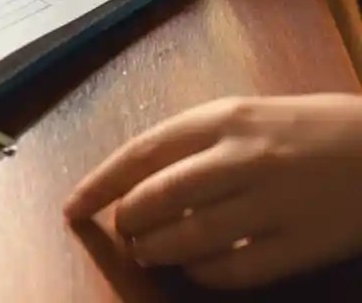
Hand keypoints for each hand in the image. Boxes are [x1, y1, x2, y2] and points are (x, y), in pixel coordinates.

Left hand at [66, 95, 361, 289]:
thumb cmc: (315, 129)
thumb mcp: (252, 114)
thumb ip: (198, 140)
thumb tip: (137, 179)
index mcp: (224, 117)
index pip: (140, 153)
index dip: (99, 185)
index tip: (72, 208)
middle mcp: (243, 156)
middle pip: (157, 198)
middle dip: (128, 222)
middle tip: (124, 232)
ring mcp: (274, 201)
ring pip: (188, 236)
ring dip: (157, 251)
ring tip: (148, 252)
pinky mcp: (302, 242)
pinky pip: (234, 268)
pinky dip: (203, 274)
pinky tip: (197, 269)